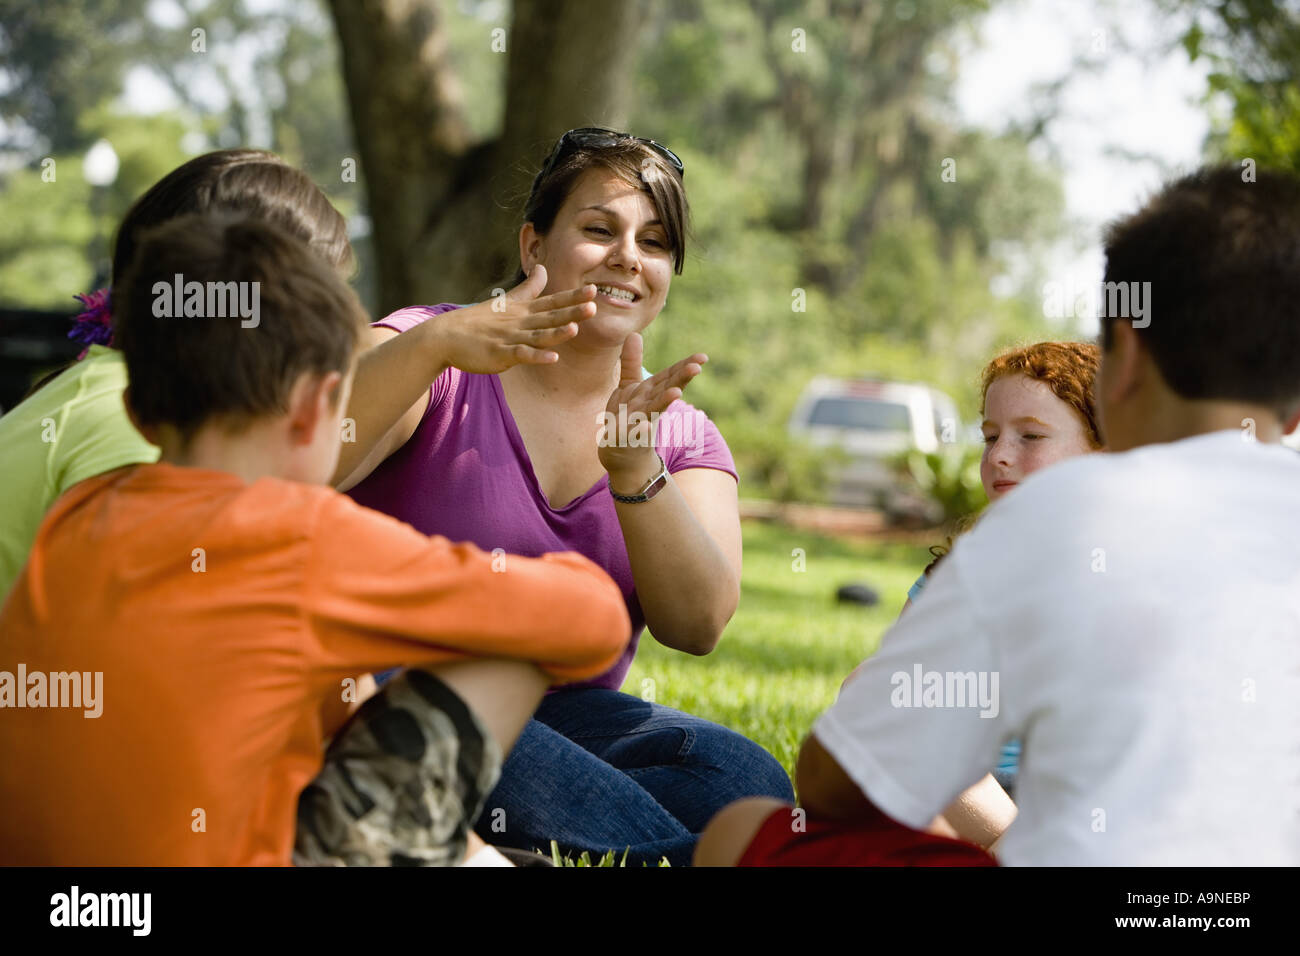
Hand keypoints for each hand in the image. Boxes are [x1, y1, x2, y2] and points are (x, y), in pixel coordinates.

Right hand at [427, 265, 595, 373]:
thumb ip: (529, 288)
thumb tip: (543, 268)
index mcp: (523, 311)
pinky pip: (521, 355)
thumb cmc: (478, 320)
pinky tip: (552, 358)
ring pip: (537, 335)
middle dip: (571, 312)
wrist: (446, 335)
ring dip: (556, 333)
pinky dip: (536, 356)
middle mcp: (519, 322)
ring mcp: (509, 337)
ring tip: (575, 329)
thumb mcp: (507, 302)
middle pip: (549, 317)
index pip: (552, 302)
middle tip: (593, 305)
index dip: (573, 297)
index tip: (594, 290)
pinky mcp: (499, 354)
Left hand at [598, 332, 706, 483]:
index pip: (670, 377)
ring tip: (676, 393)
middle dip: (681, 379)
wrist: (622, 455)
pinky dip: (639, 430)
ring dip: (665, 401)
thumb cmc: (628, 418)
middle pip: (667, 390)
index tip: (703, 356)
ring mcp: (640, 423)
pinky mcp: (627, 438)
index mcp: (652, 393)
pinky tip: (643, 425)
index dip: (685, 366)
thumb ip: (632, 362)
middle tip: (697, 367)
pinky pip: (632, 434)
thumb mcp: (629, 387)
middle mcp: (650, 406)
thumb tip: (635, 334)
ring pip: (653, 410)